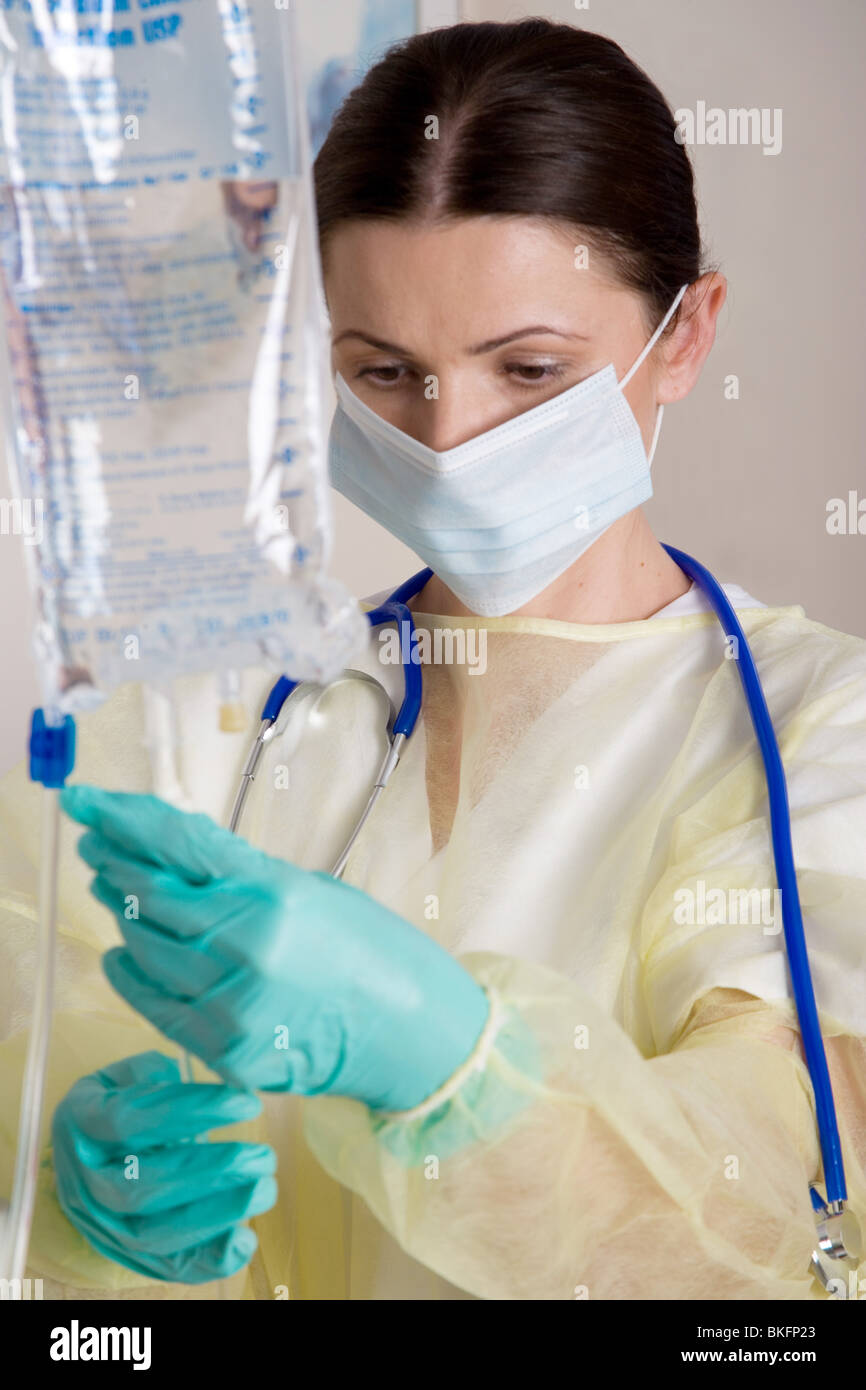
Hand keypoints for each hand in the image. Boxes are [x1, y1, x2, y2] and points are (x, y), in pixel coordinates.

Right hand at [51, 1052, 276, 1283]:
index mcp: (83, 1121)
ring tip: (265, 1189)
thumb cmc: (123, 1102)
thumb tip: (205, 1078)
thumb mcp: (129, 1075)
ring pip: (151, 1234)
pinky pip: (163, 1268)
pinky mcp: (123, 1252)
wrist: (90, 1150)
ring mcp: (100, 1222)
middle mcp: (83, 1179)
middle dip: (210, 1173)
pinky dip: (207, 1260)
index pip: (130, 1120)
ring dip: (215, 1215)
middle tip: (263, 1157)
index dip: (190, 1111)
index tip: (245, 1102)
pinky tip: (246, 1239)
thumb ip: (160, 1075)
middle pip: (141, 1187)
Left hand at [60, 785, 489, 1111]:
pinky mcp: (224, 1048)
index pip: (177, 844)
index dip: (123, 818)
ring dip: (123, 912)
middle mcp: (245, 945)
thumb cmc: (378, 954)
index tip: (87, 801)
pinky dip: (131, 972)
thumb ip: (244, 877)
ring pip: (144, 947)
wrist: (414, 1036)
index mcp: (274, 894)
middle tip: (96, 841)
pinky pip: (155, 1003)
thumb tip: (178, 854)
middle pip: (150, 893)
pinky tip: (122, 951)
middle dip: (115, 861)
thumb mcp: (313, 892)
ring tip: (114, 888)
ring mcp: (230, 1002)